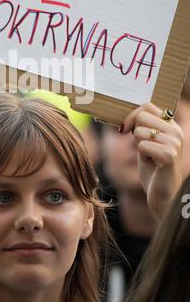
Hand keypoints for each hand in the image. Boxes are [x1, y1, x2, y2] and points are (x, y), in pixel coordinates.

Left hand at [121, 103, 182, 220]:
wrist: (163, 195)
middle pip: (141, 116)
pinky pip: (142, 146)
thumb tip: (125, 113)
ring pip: (140, 131)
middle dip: (133, 131)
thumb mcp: (145, 143)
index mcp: (171, 125)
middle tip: (141, 147)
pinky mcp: (169, 155)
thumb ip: (140, 127)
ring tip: (150, 157)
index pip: (147, 106)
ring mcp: (174, 142)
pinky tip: (153, 164)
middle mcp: (176, 130)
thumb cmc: (153, 169)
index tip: (124, 129)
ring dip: (139, 146)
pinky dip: (142, 156)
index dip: (131, 115)